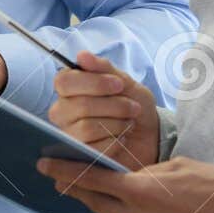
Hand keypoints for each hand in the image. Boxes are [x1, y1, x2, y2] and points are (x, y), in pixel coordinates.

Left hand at [35, 155, 213, 212]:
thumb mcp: (177, 166)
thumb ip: (146, 174)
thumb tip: (132, 181)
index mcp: (139, 192)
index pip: (91, 180)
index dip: (64, 172)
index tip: (44, 165)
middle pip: (99, 204)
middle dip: (80, 191)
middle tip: (62, 180)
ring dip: (121, 210)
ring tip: (134, 197)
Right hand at [48, 50, 160, 169]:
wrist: (151, 135)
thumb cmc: (133, 105)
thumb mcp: (124, 82)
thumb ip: (104, 68)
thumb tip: (82, 56)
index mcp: (68, 89)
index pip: (64, 81)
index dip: (93, 83)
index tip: (119, 84)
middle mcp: (62, 111)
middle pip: (79, 106)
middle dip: (114, 106)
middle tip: (133, 107)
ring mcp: (68, 135)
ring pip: (87, 127)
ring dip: (116, 123)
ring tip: (129, 123)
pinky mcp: (80, 156)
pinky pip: (94, 148)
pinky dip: (115, 141)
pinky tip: (122, 138)